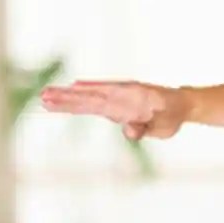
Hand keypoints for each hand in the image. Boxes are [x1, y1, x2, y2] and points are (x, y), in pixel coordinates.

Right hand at [39, 80, 191, 139]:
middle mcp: (120, 95)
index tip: (59, 97)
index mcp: (128, 98)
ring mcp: (117, 99)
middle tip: (42, 96)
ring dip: (68, 99)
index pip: (98, 99)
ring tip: (46, 98)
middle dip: (65, 98)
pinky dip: (82, 98)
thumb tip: (128, 130)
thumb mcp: (163, 125)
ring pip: (88, 99)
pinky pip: (96, 103)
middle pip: (88, 97)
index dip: (77, 99)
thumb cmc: (172, 115)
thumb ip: (146, 128)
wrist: (180, 105)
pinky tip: (69, 92)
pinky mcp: (117, 105)